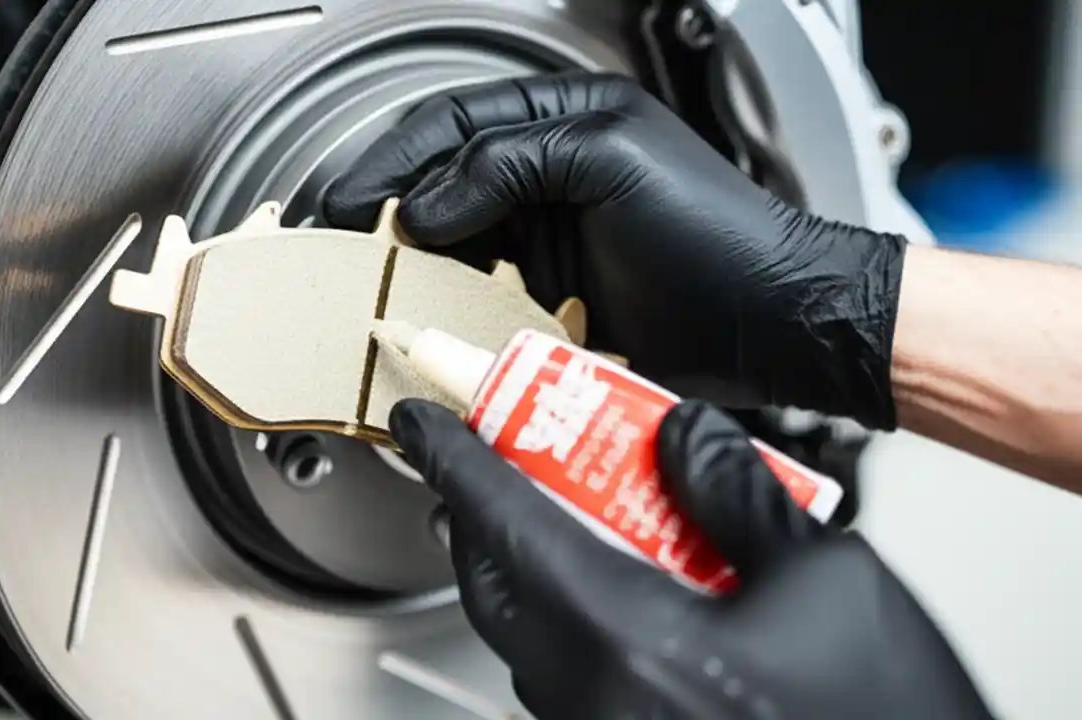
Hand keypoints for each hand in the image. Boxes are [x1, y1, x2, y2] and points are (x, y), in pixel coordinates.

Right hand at [328, 73, 905, 427]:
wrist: (772, 320)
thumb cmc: (717, 230)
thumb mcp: (606, 160)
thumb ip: (504, 166)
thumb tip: (424, 206)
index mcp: (561, 121)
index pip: (449, 126)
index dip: (387, 160)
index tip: (345, 201)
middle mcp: (548, 173)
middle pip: (439, 183)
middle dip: (384, 212)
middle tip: (335, 245)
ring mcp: (549, 235)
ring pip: (453, 242)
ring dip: (408, 264)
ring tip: (363, 285)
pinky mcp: (554, 294)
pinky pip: (481, 293)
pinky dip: (446, 305)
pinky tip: (421, 317)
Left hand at [389, 398, 990, 719]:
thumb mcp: (826, 578)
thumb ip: (734, 492)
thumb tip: (681, 434)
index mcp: (630, 642)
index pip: (509, 525)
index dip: (458, 461)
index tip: (424, 422)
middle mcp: (597, 701)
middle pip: (498, 586)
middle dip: (486, 512)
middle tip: (503, 454)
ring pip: (529, 636)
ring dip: (532, 564)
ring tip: (575, 509)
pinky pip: (569, 675)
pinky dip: (574, 616)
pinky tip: (629, 590)